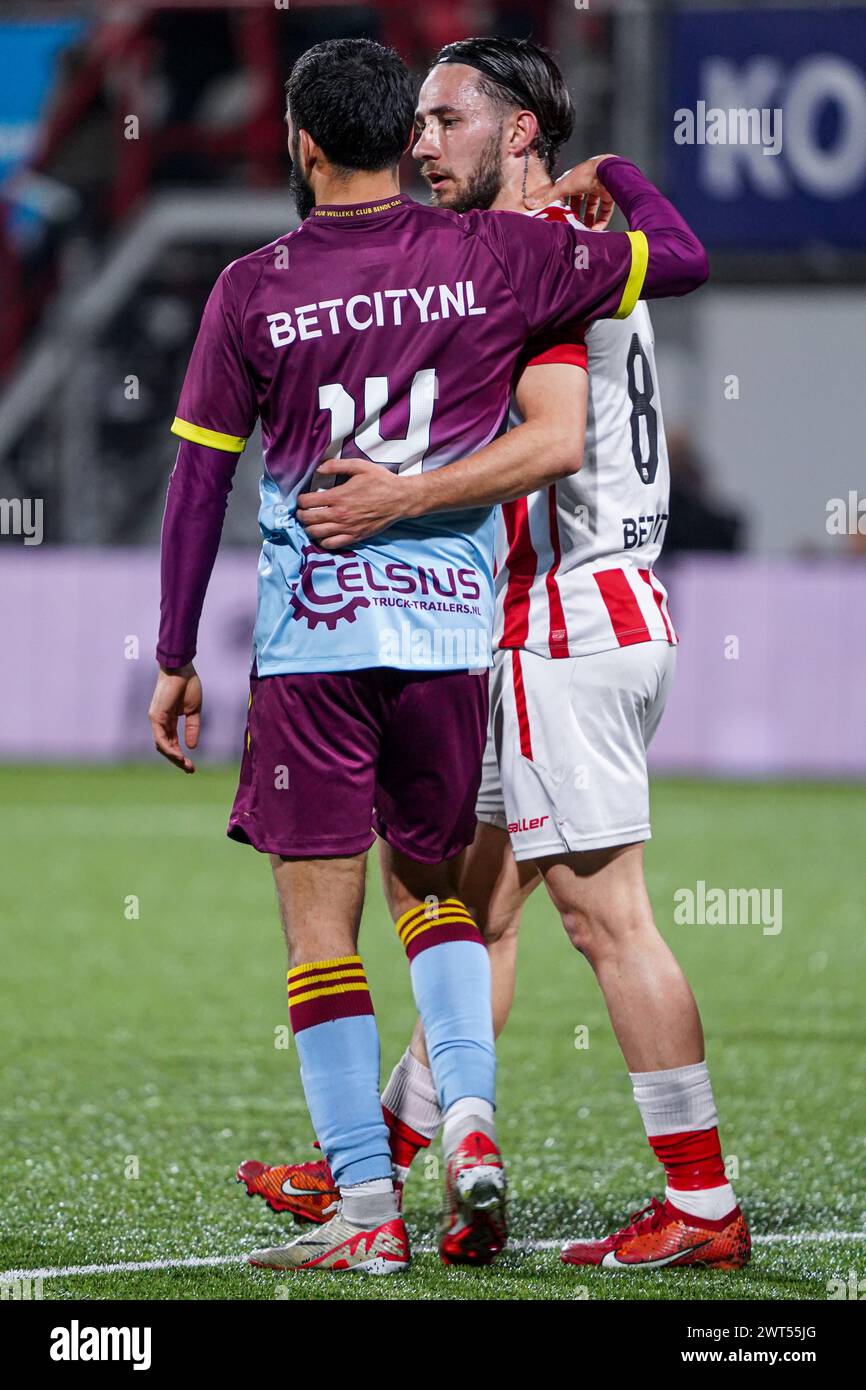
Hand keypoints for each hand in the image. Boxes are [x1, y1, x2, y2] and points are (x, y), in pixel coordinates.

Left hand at [148, 662, 201, 773]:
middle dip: (178, 760)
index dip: (181, 755)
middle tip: (190, 770)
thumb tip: (192, 747)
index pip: (172, 743)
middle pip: (166, 747)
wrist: (181, 669)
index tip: (192, 766)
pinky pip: (160, 738)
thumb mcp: (194, 711)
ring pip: (162, 745)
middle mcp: (160, 722)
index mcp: (169, 720)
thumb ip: (192, 728)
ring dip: (173, 757)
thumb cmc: (188, 685)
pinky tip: (178, 756)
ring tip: (186, 765)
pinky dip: (168, 748)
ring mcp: (156, 719)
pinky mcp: (156, 716)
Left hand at [297, 458, 417, 547]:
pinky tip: (324, 534)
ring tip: (311, 523)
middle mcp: (340, 514)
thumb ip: (337, 465)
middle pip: (308, 519)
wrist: (401, 499)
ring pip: (316, 534)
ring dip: (309, 528)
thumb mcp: (360, 466)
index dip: (300, 500)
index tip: (303, 498)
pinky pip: (331, 545)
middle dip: (301, 515)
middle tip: (303, 511)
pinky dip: (323, 541)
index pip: (307, 502)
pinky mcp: (355, 537)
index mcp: (338, 496)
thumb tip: (318, 467)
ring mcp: (347, 528)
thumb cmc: (381, 482)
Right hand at [523, 153, 619, 228]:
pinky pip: (604, 211)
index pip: (566, 192)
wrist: (606, 171)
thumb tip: (528, 203)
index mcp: (574, 179)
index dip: (562, 203)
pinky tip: (595, 230)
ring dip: (588, 219)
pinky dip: (601, 221)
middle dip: (576, 213)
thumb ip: (547, 198)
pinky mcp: (608, 196)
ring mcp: (598, 189)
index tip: (559, 214)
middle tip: (572, 224)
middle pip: (580, 200)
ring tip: (583, 230)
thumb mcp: (562, 188)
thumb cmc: (584, 175)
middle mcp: (586, 184)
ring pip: (592, 206)